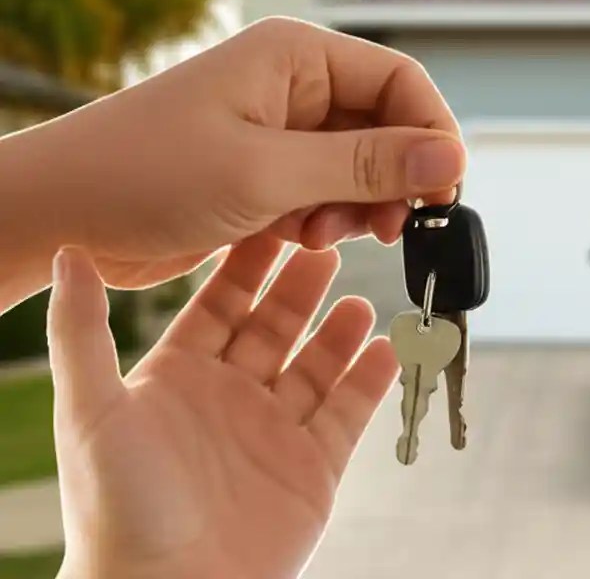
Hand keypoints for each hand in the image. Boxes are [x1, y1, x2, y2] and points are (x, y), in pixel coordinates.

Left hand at [0, 16, 464, 296]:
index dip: (432, 134)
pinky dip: (324, 222)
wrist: (57, 216)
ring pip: (359, 169)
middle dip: (393, 181)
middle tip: (388, 225)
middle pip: (386, 128)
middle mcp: (293, 87)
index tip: (444, 191)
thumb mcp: (266, 171)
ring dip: (357, 208)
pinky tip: (297, 237)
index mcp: (295, 57)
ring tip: (325, 232)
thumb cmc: (143, 173)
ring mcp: (278, 133)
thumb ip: (365, 164)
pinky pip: (325, 195)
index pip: (400, 82)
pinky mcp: (264, 175)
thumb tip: (452, 157)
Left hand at [48, 241, 398, 578]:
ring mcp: (274, 432)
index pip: (219, 304)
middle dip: (302, 287)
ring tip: (361, 298)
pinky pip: (349, 412)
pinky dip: (370, 379)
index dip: (246, 264)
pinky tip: (385, 346)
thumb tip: (66, 252)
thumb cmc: (119, 507)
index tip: (271, 219)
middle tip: (331, 242)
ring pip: (317, 364)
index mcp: (175, 377)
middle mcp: (228, 397)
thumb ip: (82, 329)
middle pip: (275, 326)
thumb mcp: (91, 409)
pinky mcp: (314, 468)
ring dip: (340, 330)